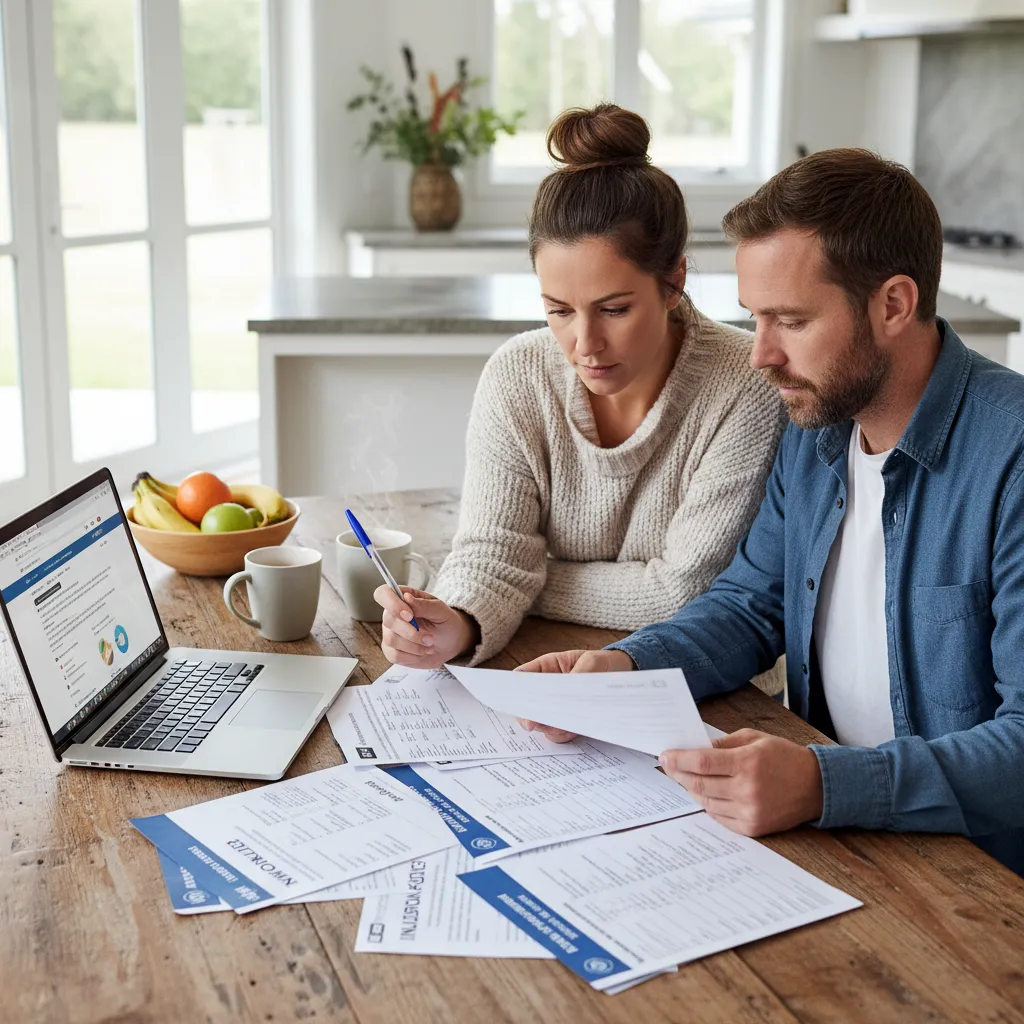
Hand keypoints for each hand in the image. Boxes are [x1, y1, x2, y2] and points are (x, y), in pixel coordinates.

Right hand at [374, 586, 477, 668]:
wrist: (450, 644)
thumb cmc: (445, 622)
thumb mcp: (441, 611)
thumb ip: (424, 605)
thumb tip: (406, 597)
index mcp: (402, 598)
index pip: (383, 594)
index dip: (392, 604)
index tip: (410, 615)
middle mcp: (392, 614)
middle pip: (388, 620)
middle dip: (411, 632)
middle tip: (430, 637)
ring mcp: (390, 633)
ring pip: (391, 640)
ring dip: (414, 646)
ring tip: (430, 644)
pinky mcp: (391, 651)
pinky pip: (394, 655)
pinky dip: (412, 656)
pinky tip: (423, 652)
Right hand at [512, 648, 634, 742]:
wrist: (622, 676)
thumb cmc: (603, 663)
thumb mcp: (592, 662)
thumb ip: (578, 675)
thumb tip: (568, 690)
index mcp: (546, 669)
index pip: (521, 679)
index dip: (515, 691)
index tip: (518, 703)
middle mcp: (547, 691)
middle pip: (527, 706)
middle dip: (531, 716)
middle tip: (535, 724)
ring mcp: (556, 707)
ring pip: (541, 723)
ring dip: (549, 728)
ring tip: (565, 726)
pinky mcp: (568, 722)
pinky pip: (557, 733)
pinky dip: (563, 735)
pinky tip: (574, 730)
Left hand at [659, 729, 823, 836]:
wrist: (816, 786)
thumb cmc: (783, 757)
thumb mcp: (754, 739)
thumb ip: (722, 745)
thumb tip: (693, 748)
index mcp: (748, 763)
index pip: (702, 762)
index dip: (679, 759)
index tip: (664, 755)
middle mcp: (747, 789)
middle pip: (699, 784)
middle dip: (678, 774)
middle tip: (668, 766)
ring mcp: (750, 811)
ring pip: (706, 802)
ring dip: (691, 790)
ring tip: (684, 778)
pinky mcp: (752, 828)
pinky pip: (719, 817)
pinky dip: (708, 805)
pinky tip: (704, 793)